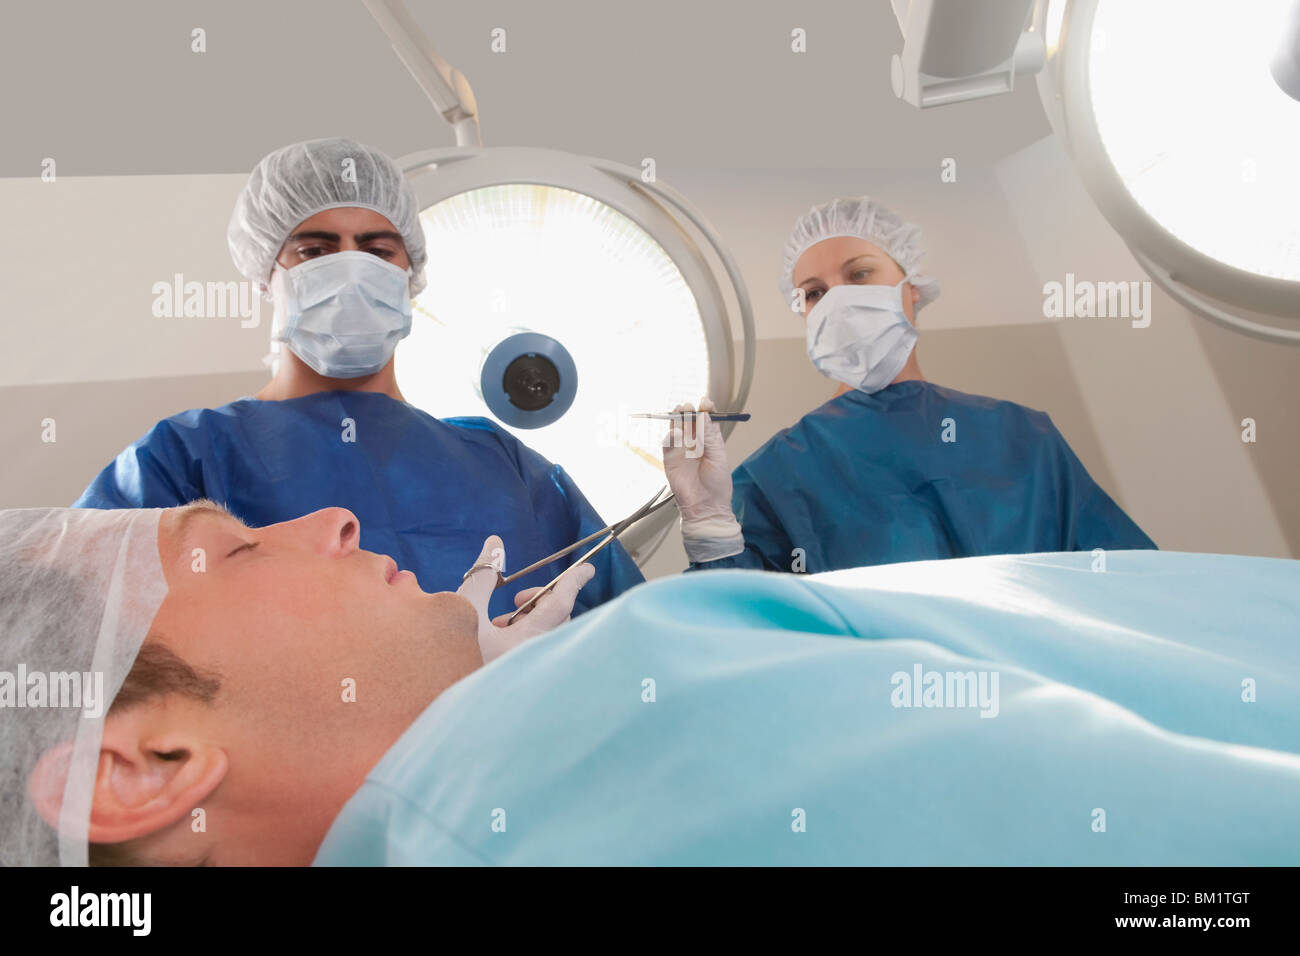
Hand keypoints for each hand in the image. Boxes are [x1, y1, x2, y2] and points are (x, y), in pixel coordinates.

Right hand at [457, 536, 595, 664]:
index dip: (574, 582)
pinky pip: (537, 647)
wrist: (435, 691)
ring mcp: (531, 669)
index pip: (561, 604)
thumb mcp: (464, 607)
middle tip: (517, 599)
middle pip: (557, 617)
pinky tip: (498, 639)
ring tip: (500, 623)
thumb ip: (483, 575)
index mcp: (525, 641)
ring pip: (547, 632)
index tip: (588, 569)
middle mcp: (535, 658)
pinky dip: (524, 635)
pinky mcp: (524, 676)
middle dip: (542, 600)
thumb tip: (495, 542)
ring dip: (530, 619)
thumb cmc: (448, 652)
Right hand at [661, 397, 736, 528]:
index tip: (705, 403)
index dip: (705, 409)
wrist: (706, 506)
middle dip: (689, 410)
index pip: (707, 418)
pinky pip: (667, 443)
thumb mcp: (718, 457)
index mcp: (711, 440)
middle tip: (689, 407)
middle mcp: (695, 442)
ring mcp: (681, 450)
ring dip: (678, 418)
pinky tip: (675, 432)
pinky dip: (670, 435)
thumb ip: (709, 437)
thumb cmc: (717, 484)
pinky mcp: (670, 459)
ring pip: (677, 427)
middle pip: (690, 420)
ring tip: (681, 411)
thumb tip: (704, 416)